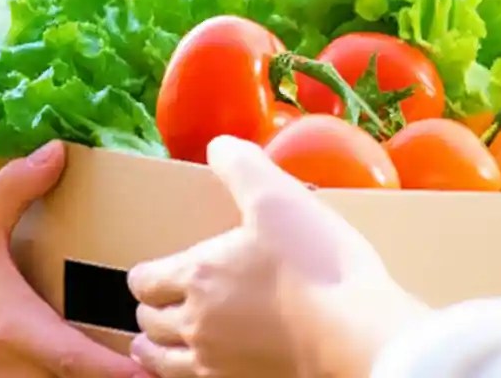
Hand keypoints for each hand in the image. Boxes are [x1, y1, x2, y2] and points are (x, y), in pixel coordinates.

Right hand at [0, 141, 149, 377]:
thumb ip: (14, 186)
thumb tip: (57, 151)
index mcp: (16, 329)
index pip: (74, 358)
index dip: (115, 369)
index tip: (152, 367)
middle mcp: (18, 369)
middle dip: (123, 377)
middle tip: (166, 356)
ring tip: (149, 363)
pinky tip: (113, 367)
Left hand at [126, 136, 426, 377]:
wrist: (357, 335)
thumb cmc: (317, 265)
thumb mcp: (278, 196)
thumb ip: (242, 165)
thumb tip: (218, 146)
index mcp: (196, 276)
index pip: (143, 280)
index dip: (145, 274)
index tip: (152, 272)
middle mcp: (196, 324)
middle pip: (148, 323)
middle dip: (150, 309)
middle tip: (159, 303)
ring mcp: (217, 365)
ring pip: (161, 362)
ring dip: (154, 349)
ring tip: (155, 344)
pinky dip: (183, 375)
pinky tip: (200, 369)